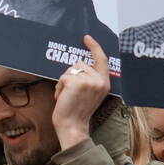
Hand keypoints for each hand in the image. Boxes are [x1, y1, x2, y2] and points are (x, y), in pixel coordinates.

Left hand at [52, 34, 110, 148]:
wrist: (73, 126)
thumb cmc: (78, 112)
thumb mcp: (90, 93)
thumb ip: (90, 79)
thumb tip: (78, 65)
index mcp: (105, 83)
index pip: (101, 59)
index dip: (94, 47)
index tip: (87, 38)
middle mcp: (99, 80)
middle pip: (79, 64)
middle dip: (70, 76)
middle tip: (71, 93)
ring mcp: (89, 81)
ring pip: (70, 70)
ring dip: (64, 82)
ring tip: (67, 97)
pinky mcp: (76, 82)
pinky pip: (62, 78)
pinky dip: (59, 88)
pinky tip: (62, 98)